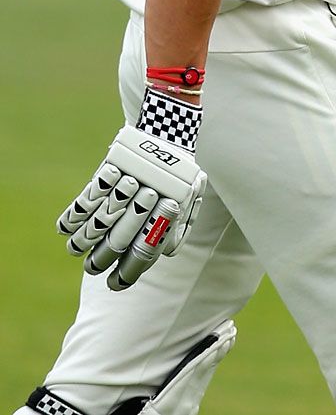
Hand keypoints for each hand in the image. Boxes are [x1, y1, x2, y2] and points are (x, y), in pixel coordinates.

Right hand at [57, 89, 205, 290]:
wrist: (168, 131)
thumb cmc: (178, 171)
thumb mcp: (190, 195)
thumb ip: (178, 225)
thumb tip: (164, 253)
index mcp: (167, 211)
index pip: (144, 253)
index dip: (128, 272)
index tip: (114, 285)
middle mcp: (145, 202)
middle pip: (118, 241)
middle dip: (105, 257)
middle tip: (94, 267)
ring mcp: (126, 186)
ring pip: (100, 222)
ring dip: (87, 238)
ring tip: (79, 247)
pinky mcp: (110, 170)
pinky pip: (86, 199)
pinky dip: (73, 215)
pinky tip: (66, 229)